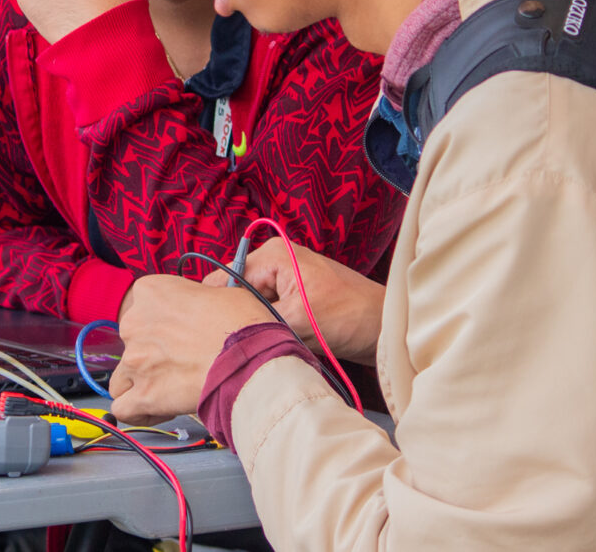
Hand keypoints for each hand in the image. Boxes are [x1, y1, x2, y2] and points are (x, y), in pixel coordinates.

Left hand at [108, 274, 275, 425]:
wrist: (251, 361)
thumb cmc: (244, 327)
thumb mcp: (223, 293)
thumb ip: (197, 299)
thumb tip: (202, 308)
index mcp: (151, 292)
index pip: (142, 309)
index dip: (161, 325)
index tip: (179, 335)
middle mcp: (135, 323)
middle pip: (132, 343)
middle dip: (152, 356)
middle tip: (182, 364)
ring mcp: (135, 359)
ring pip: (122, 377)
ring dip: (140, 384)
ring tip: (168, 390)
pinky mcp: (143, 394)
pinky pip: (123, 408)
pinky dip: (138, 412)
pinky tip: (157, 411)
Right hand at [205, 238, 383, 364]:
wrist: (386, 328)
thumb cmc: (349, 317)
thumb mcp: (295, 321)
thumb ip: (255, 318)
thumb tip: (223, 328)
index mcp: (274, 254)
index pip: (227, 277)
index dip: (217, 305)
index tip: (209, 329)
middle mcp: (277, 258)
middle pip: (238, 290)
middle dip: (238, 315)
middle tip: (236, 341)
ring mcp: (287, 275)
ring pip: (252, 303)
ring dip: (255, 323)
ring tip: (259, 341)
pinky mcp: (295, 293)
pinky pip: (268, 309)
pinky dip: (269, 325)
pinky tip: (273, 340)